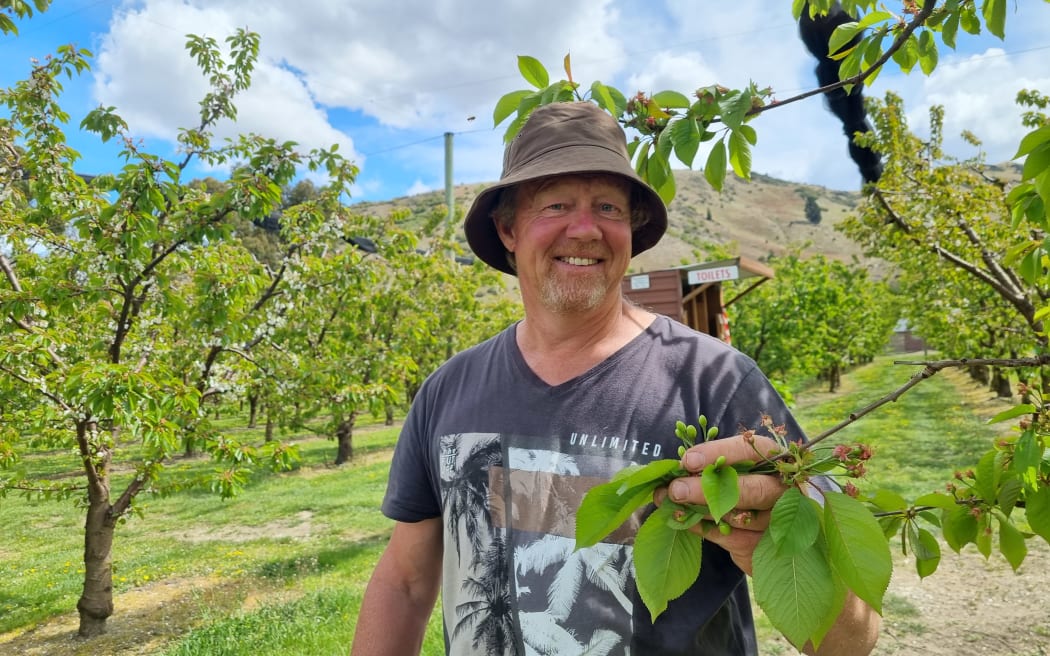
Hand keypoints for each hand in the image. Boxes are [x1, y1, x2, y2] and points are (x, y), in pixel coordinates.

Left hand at [654, 433, 786, 574]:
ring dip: (699, 510)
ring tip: (671, 504)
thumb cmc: (741, 487)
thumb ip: (711, 468)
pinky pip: (728, 537)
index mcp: (775, 461)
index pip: (750, 451)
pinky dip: (702, 528)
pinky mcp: (764, 547)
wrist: (765, 533)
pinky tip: (684, 520)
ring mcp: (777, 522)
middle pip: (751, 490)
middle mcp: (783, 491)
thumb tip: (676, 470)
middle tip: (677, 490)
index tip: (688, 461)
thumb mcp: (732, 471)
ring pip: (738, 517)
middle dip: (708, 489)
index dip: (718, 453)